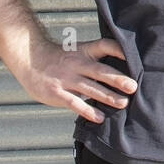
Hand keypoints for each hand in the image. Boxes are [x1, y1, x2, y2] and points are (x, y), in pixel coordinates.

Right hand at [12, 36, 137, 123]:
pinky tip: (99, 118)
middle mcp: (77, 63)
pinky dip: (87, 111)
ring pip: (90, 88)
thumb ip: (96, 59)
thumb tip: (122, 71)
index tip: (133, 57)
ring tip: (123, 103)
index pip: (104, 45)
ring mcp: (67, 78)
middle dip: (117, 79)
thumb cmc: (61, 58)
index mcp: (85, 51)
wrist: (30, 59)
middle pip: (100, 71)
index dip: (118, 49)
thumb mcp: (79, 52)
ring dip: (108, 96)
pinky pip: (74, 102)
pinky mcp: (57, 92)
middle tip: (133, 87)